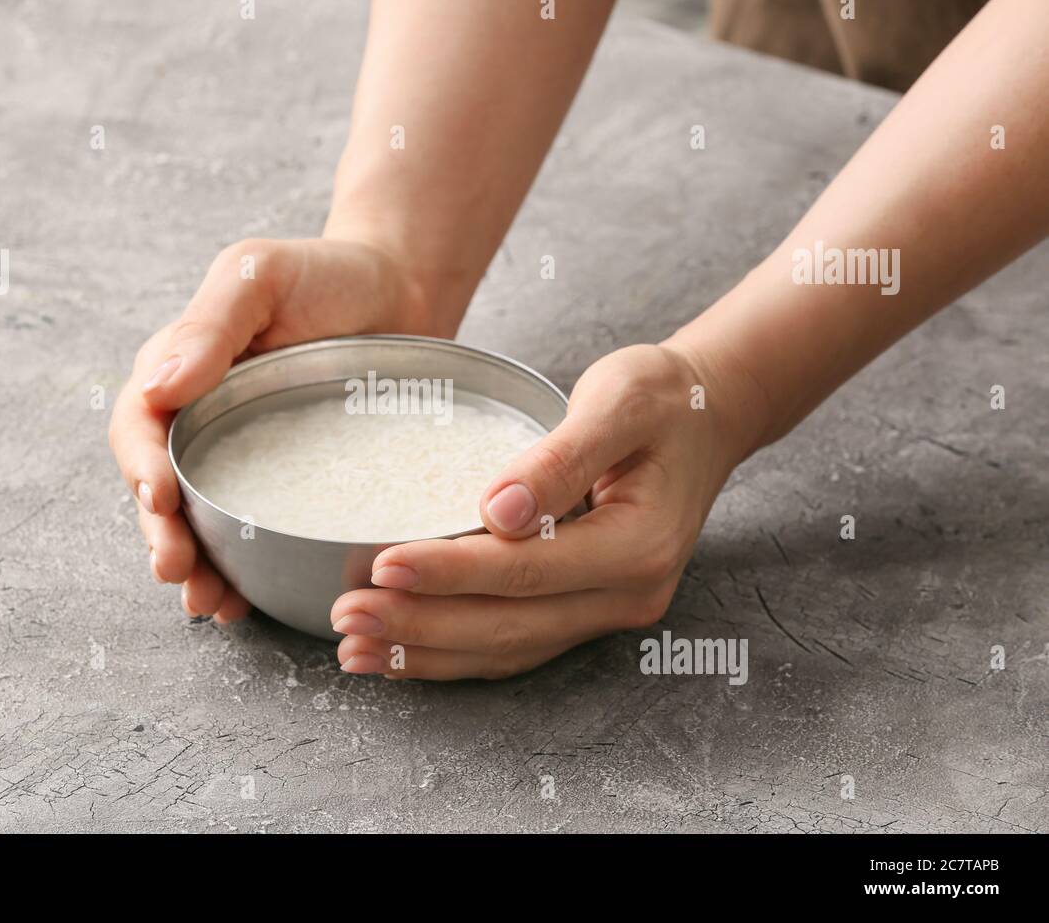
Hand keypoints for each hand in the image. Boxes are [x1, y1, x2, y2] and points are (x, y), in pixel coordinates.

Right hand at [110, 235, 444, 622]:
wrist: (400, 292)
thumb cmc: (327, 274)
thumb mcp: (261, 276)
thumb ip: (211, 323)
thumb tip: (158, 388)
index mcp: (181, 370)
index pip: (140, 426)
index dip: (141, 465)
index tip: (159, 499)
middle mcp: (202, 421)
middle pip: (161, 489)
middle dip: (161, 534)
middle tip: (175, 570)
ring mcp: (243, 459)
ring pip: (201, 523)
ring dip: (196, 567)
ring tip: (208, 604)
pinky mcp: (287, 486)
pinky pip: (255, 534)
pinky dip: (244, 571)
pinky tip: (247, 601)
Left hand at [331, 342, 761, 679]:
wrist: (706, 417)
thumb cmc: (663, 399)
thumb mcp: (621, 401)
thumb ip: (561, 456)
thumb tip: (498, 508)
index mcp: (638, 546)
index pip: (526, 571)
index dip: (450, 572)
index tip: (382, 565)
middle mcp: (626, 594)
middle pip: (507, 625)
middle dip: (421, 625)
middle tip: (346, 616)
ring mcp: (606, 611)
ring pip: (505, 649)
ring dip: (426, 652)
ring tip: (355, 647)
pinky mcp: (583, 610)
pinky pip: (512, 645)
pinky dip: (452, 652)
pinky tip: (400, 648)